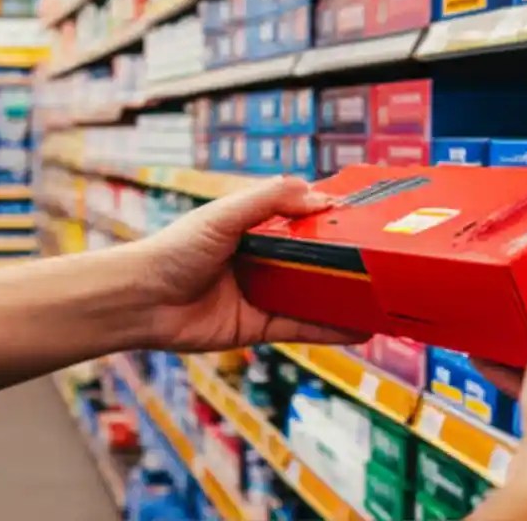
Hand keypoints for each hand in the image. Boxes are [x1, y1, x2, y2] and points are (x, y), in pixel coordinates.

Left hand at [134, 176, 368, 351]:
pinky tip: (360, 330)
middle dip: (344, 259)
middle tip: (386, 258)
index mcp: (251, 226)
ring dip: (345, 298)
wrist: (140, 300)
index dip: (328, 217)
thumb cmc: (175, 249)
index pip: (299, 217)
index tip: (364, 216)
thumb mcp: (225, 215)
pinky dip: (330, 330)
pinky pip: (301, 328)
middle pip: (312, 258)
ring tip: (385, 298)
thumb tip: (319, 196)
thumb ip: (270, 201)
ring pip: (312, 295)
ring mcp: (261, 294)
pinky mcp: (257, 327)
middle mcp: (260, 260)